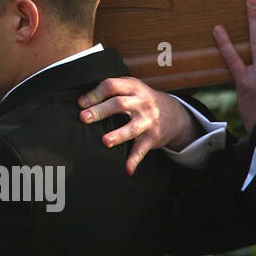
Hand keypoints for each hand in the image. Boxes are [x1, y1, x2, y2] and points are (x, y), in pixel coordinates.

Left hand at [77, 77, 195, 175]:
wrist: (174, 113)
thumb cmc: (141, 100)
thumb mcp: (131, 88)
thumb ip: (112, 90)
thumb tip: (80, 101)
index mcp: (132, 87)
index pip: (112, 86)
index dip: (95, 94)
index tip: (80, 103)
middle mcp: (142, 102)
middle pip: (119, 104)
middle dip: (101, 111)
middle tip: (84, 118)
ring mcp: (148, 120)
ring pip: (132, 127)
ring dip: (118, 135)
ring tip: (104, 141)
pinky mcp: (153, 137)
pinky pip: (142, 149)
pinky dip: (134, 160)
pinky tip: (127, 169)